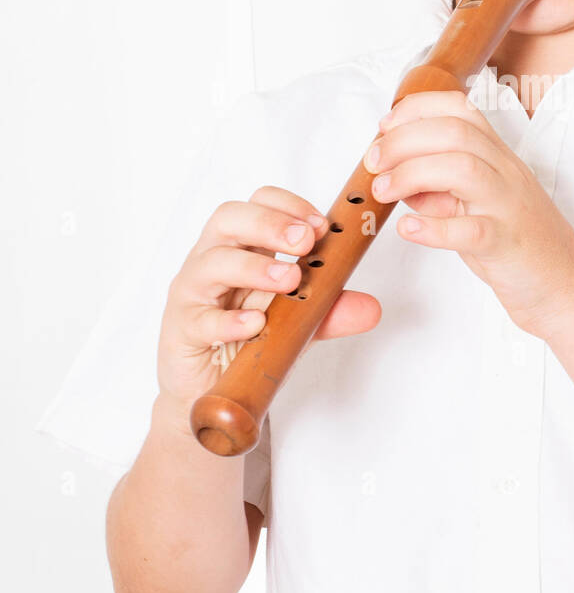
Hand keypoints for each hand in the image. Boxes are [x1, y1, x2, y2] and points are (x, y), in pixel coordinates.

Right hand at [157, 186, 381, 416]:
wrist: (209, 389)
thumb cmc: (248, 340)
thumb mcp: (297, 322)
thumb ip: (329, 311)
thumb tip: (372, 308)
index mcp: (241, 246)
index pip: (257, 203)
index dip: (288, 206)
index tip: (321, 224)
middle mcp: (212, 260)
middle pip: (228, 219)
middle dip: (269, 223)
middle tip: (305, 241)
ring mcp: (193, 294)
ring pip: (212, 263)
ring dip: (255, 267)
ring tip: (289, 280)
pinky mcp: (181, 330)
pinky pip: (200, 319)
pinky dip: (229, 320)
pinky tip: (255, 324)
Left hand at [364, 90, 573, 337]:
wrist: (567, 288)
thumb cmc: (518, 246)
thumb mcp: (476, 206)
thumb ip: (439, 189)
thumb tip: (396, 176)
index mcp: (498, 158)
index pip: (460, 110)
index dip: (417, 110)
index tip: (385, 126)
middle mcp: (506, 174)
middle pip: (455, 132)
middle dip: (404, 139)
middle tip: (374, 161)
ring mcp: (508, 207)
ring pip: (463, 168)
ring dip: (412, 173)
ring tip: (383, 191)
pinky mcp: (507, 245)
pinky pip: (471, 230)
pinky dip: (434, 228)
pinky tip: (408, 229)